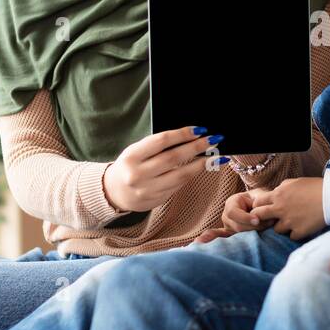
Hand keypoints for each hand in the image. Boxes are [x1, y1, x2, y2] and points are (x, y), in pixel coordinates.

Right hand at [102, 126, 224, 213]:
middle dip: (197, 147)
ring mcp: (147, 190)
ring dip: (202, 164)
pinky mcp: (156, 200)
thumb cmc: (129, 165)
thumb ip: (157, 146)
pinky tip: (202, 168)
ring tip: (216, 156)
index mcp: (132, 156)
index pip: (161, 141)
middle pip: (174, 158)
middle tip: (215, 139)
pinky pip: (178, 186)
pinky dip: (192, 175)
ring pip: (181, 175)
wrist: (113, 192)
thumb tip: (190, 136)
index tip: (201, 129)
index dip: (183, 134)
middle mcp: (138, 174)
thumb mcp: (136, 151)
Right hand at [194, 187, 273, 242]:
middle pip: (235, 226)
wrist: (266, 206)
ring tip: (266, 226)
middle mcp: (226, 215)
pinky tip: (198, 242)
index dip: (245, 217)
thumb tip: (259, 214)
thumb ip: (261, 204)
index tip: (258, 220)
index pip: (233, 212)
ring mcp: (227, 226)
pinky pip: (219, 238)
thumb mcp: (263, 198)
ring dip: (252, 233)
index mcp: (232, 202)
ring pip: (236, 234)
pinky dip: (210, 239)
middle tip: (269, 223)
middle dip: (253, 227)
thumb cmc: (264, 201)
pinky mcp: (230, 235)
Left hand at [249, 177, 326, 241]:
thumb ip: (282, 188)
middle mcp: (280, 209)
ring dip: (283, 226)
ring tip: (293, 222)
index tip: (264, 208)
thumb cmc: (316, 187)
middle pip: (260, 216)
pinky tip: (303, 226)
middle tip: (270, 219)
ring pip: (277, 229)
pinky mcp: (299, 231)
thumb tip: (275, 193)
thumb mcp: (296, 182)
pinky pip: (292, 236)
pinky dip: (296, 233)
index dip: (259, 206)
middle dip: (261, 218)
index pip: (257, 203)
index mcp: (278, 195)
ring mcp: (289, 221)